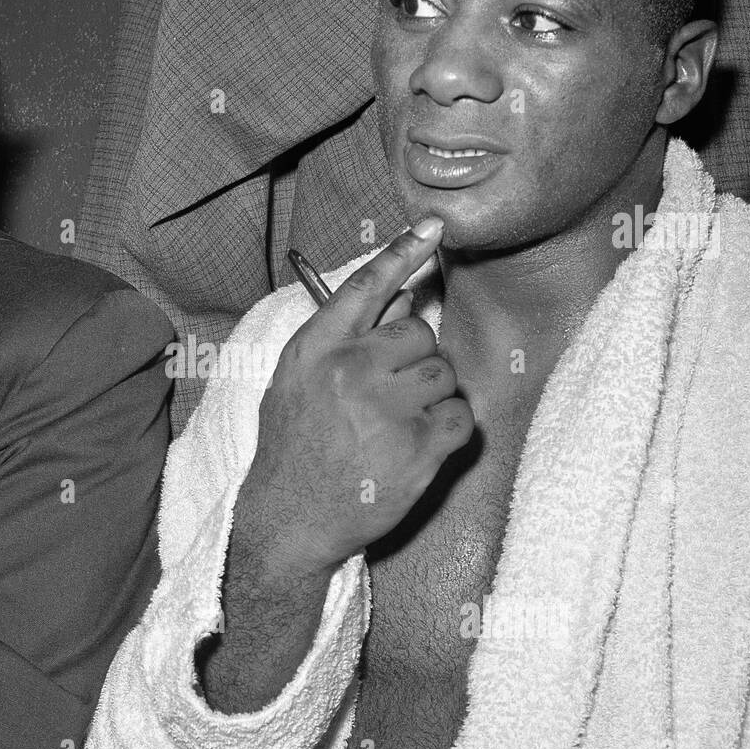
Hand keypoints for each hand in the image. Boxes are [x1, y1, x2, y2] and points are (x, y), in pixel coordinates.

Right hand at [239, 220, 473, 576]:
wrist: (288, 523)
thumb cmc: (293, 450)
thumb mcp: (297, 382)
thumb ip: (342, 338)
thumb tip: (402, 294)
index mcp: (315, 349)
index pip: (366, 285)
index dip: (403, 251)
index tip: (436, 225)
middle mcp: (349, 370)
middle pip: (420, 333)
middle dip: (414, 362)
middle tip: (388, 398)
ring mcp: (385, 409)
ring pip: (444, 375)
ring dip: (431, 399)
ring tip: (394, 428)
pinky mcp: (418, 449)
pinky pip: (461, 417)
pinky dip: (449, 432)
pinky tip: (416, 448)